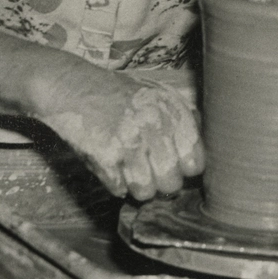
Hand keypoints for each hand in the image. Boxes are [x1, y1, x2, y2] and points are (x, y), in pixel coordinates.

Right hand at [38, 66, 203, 200]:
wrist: (74, 86)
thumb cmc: (119, 93)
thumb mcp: (158, 95)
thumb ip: (184, 118)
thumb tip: (202, 151)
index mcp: (173, 112)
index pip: (196, 162)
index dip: (185, 168)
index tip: (175, 165)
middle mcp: (156, 126)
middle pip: (172, 183)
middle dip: (161, 183)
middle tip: (149, 171)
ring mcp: (130, 141)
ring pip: (146, 192)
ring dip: (138, 187)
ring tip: (131, 171)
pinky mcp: (105, 154)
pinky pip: (119, 189)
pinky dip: (115, 183)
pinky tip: (111, 166)